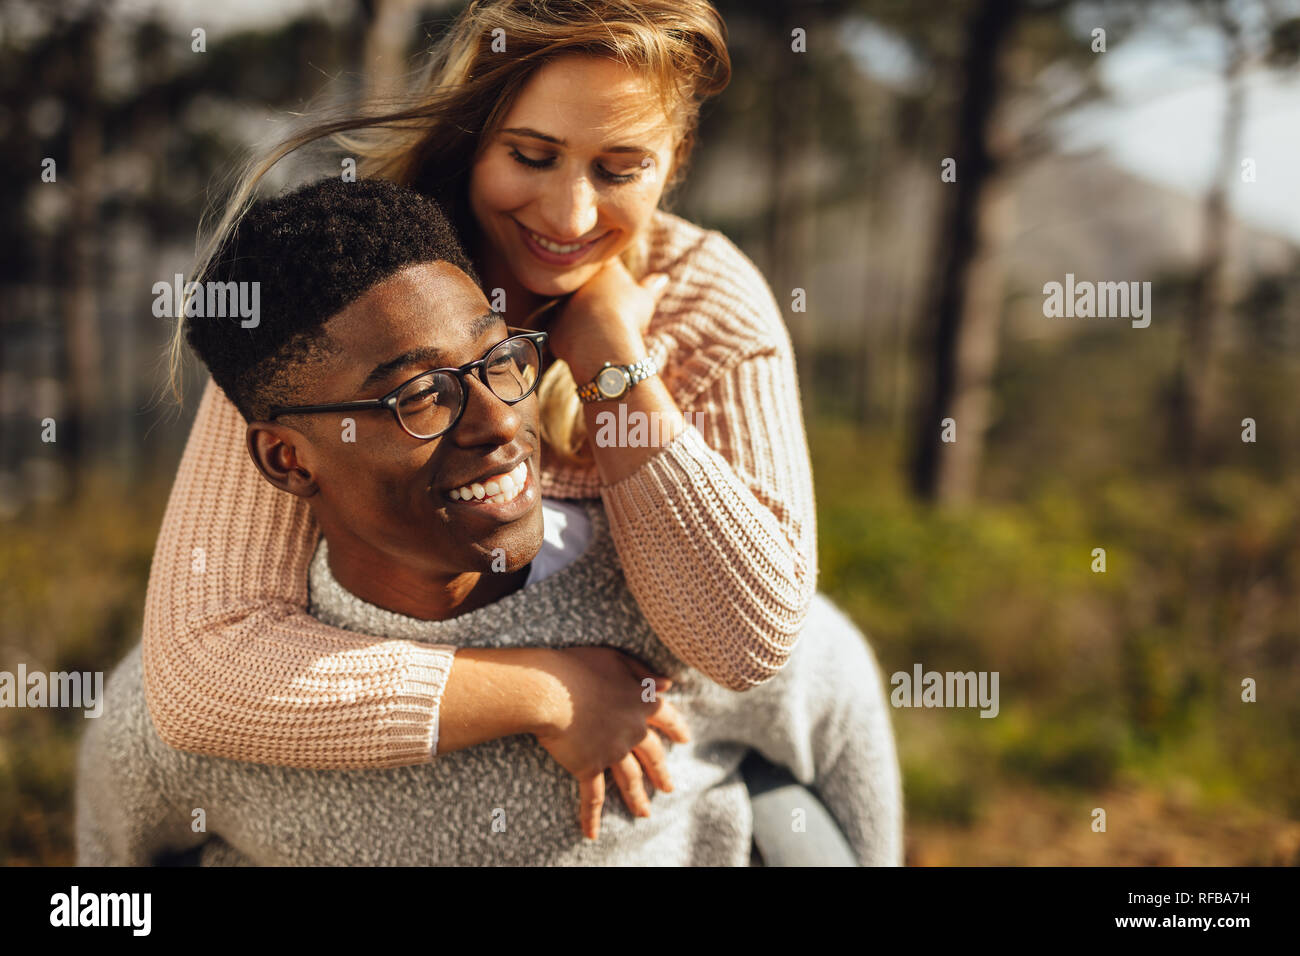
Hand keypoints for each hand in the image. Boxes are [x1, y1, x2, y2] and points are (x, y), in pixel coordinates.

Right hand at [532, 646, 689, 839]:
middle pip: (653, 755)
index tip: (685, 740)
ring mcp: (613, 751)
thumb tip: (669, 684)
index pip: (667, 717)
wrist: (551, 689)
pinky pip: (592, 796)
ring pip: (630, 779)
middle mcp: (633, 730)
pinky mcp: (589, 766)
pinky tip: (592, 834)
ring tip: (644, 813)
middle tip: (668, 787)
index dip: (677, 728)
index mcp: (641, 701)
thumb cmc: (579, 666)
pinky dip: (591, 816)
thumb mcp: (616, 658)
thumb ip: (643, 672)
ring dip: (638, 798)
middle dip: (661, 772)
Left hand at [545, 258, 669, 383]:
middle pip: (588, 291)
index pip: (607, 268)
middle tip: (619, 320)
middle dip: (601, 305)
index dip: (617, 282)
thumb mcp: (645, 298)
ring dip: (588, 323)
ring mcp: (560, 304)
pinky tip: (594, 349)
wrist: (602, 340)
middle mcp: (573, 281)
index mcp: (598, 267)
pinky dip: (579, 343)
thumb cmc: (627, 314)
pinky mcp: (553, 328)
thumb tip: (663, 279)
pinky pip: (567, 336)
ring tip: (608, 337)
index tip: (625, 297)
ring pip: (576, 313)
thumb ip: (652, 287)